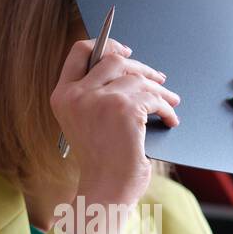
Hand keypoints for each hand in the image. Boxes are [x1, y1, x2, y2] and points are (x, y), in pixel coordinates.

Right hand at [50, 38, 179, 204]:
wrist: (106, 189)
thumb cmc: (102, 162)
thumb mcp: (88, 122)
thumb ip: (95, 94)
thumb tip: (128, 68)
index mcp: (62, 96)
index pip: (79, 52)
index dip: (105, 44)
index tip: (125, 50)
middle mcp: (76, 94)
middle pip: (113, 59)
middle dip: (141, 67)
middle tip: (158, 78)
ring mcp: (99, 99)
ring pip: (137, 78)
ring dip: (159, 91)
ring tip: (170, 103)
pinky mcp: (123, 109)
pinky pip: (152, 97)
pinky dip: (166, 108)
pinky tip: (169, 119)